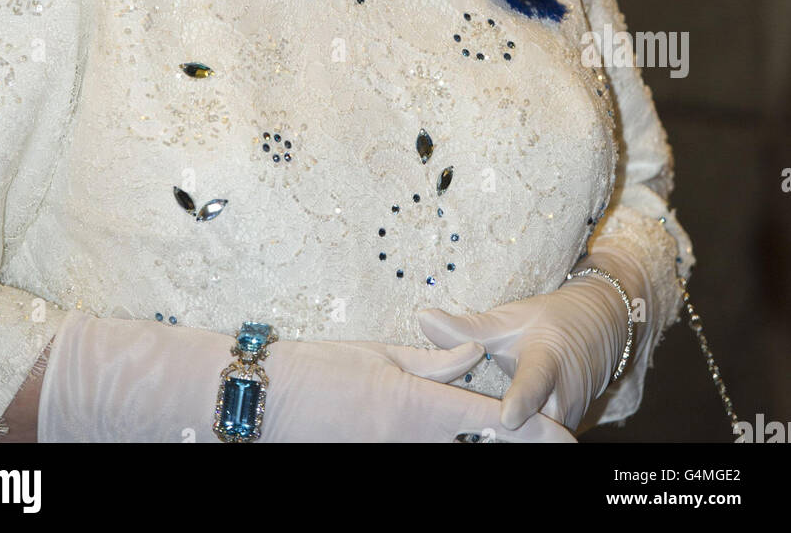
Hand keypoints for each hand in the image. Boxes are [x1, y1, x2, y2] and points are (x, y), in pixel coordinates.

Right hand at [37, 311, 576, 442]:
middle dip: (513, 449)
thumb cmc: (313, 369)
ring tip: (513, 440)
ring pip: (445, 455)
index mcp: (409, 405)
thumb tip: (473, 360)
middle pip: (472, 449)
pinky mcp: (367, 462)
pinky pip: (415, 457)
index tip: (564, 439)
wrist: (255, 402)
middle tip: (556, 445)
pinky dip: (439, 449)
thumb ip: (431, 361)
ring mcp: (384, 457)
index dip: (529, 434)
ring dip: (475, 448)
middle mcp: (403, 439)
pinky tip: (454, 439)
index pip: (484, 420)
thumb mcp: (377, 356)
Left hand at [418, 244, 645, 432]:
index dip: (523, 400)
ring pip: (538, 437)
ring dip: (510, 439)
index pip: (535, 382)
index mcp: (546, 361)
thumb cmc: (544, 323)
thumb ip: (466, 327)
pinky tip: (488, 437)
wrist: (595, 329)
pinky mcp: (565, 431)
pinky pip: (539, 441)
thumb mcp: (507, 320)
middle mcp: (564, 396)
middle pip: (536, 424)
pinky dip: (519, 440)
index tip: (509, 416)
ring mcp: (569, 418)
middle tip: (475, 434)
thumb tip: (422, 318)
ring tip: (475, 436)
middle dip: (508, 432)